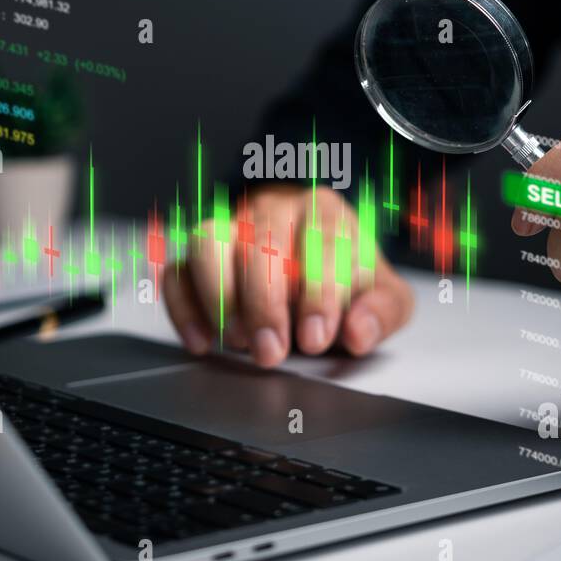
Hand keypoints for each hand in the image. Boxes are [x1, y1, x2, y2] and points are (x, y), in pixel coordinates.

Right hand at [163, 185, 413, 366]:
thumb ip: (383, 312)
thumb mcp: (383, 295)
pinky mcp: (198, 256)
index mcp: (325, 212)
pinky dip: (184, 308)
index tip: (316, 336)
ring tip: (238, 341)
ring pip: (209, 241)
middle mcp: (275, 210)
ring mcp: (232, 228)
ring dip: (220, 296)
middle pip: (261, 239)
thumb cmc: (345, 277)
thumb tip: (360, 332)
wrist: (312, 262)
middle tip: (273, 350)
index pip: (321, 238)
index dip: (316, 291)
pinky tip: (204, 342)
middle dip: (264, 302)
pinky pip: (177, 272)